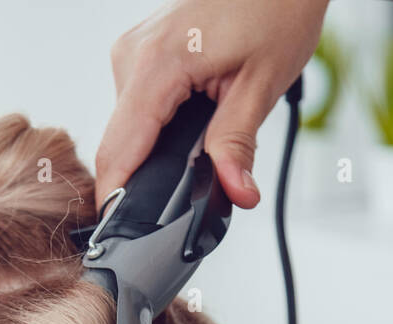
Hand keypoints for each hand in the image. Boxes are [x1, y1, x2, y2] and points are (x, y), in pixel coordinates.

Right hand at [96, 0, 328, 209]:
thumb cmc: (277, 6)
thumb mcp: (262, 83)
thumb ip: (238, 144)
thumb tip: (235, 193)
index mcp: (156, 65)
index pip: (118, 151)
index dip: (115, 199)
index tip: (122, 233)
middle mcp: (133, 55)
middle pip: (119, 144)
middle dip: (145, 178)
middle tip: (187, 195)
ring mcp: (133, 50)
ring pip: (128, 126)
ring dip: (155, 148)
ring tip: (200, 145)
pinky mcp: (141, 49)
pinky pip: (138, 104)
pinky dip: (159, 124)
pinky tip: (192, 119)